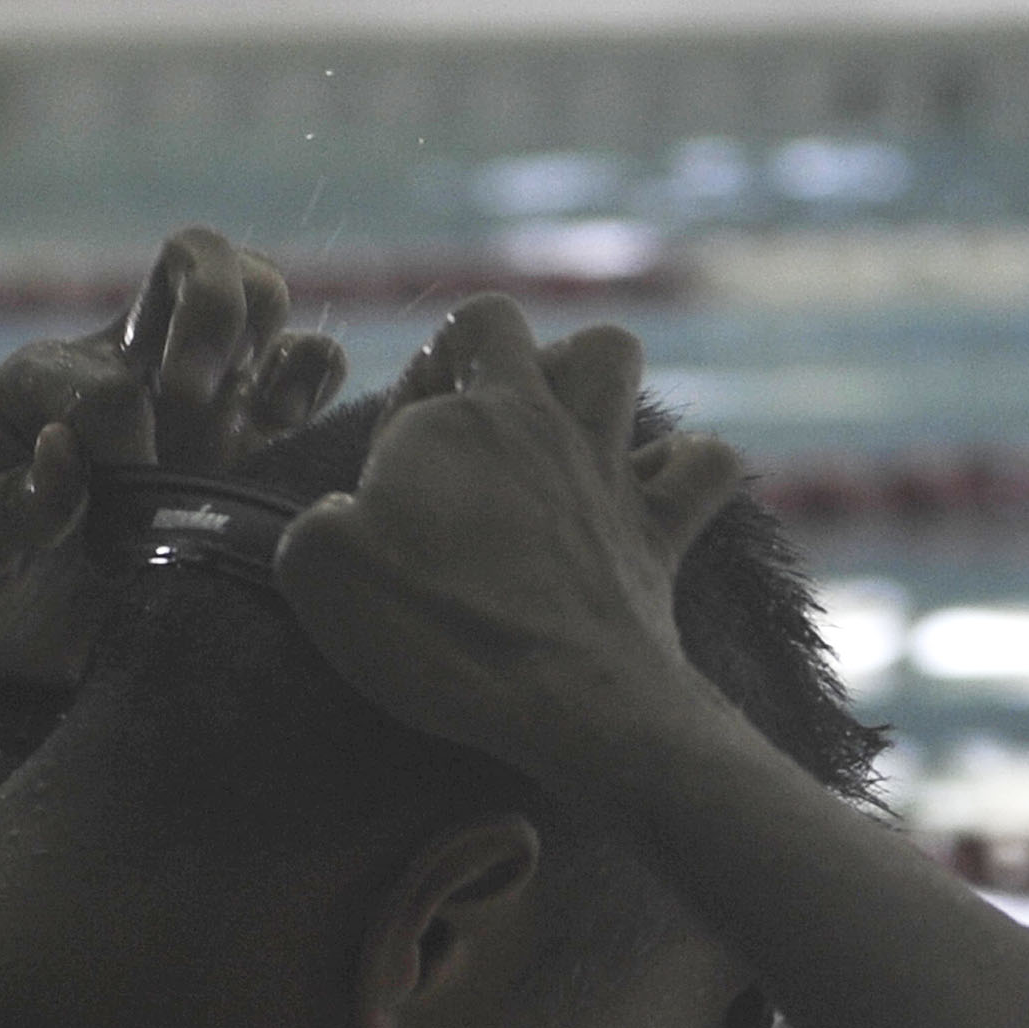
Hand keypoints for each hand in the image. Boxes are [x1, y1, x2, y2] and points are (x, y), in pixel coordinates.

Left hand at [0, 227, 344, 684]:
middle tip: (196, 404)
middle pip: (201, 258)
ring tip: (252, 426)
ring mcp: (206, 408)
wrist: (18, 640)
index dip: (116, 447)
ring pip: (271, 306)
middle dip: (214, 312)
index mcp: (50, 377)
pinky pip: (312, 388)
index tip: (94, 521)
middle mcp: (136, 369)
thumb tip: (68, 456)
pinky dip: (326, 403)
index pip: (111, 382)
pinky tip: (298, 453)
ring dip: (279, 351)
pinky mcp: (257, 458)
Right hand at [272, 298, 751, 782]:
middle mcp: (533, 422)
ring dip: (588, 375)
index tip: (388, 491)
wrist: (570, 702)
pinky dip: (688, 466)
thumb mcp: (323, 574)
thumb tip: (349, 517)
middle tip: (466, 419)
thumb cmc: (441, 636)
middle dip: (477, 349)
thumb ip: (322, 523)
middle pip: (502, 322)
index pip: (410, 383)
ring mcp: (605, 469)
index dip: (392, 424)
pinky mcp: (661, 531)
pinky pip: (705, 464)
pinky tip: (661, 488)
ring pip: (614, 352)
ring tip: (560, 424)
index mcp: (451, 421)